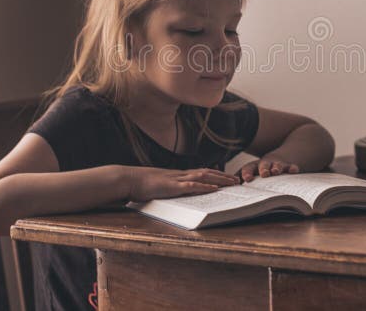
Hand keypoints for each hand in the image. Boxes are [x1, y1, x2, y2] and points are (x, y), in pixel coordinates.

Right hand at [125, 166, 239, 201]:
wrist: (128, 179)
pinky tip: (214, 188)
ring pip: (203, 177)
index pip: (200, 172)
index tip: (226, 177)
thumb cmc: (140, 184)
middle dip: (223, 176)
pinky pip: (191, 186)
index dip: (215, 174)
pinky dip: (204, 187)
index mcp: (177, 175)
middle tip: (237, 180)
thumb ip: (167, 188)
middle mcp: (180, 174)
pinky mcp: (172, 186)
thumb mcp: (158, 186)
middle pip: (207, 173)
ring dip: (219, 180)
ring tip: (232, 183)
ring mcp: (176, 179)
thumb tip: (173, 193)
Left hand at [235, 155, 299, 182]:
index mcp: (253, 167)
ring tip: (276, 172)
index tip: (246, 179)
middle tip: (264, 174)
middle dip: (263, 169)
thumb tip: (228, 192)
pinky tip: (294, 170)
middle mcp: (265, 164)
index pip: (248, 168)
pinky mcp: (288, 166)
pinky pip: (291, 167)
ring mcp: (277, 164)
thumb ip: (240, 181)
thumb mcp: (250, 174)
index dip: (247, 173)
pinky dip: (292, 168)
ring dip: (276, 167)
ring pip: (277, 165)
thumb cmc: (259, 171)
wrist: (278, 158)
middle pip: (263, 165)